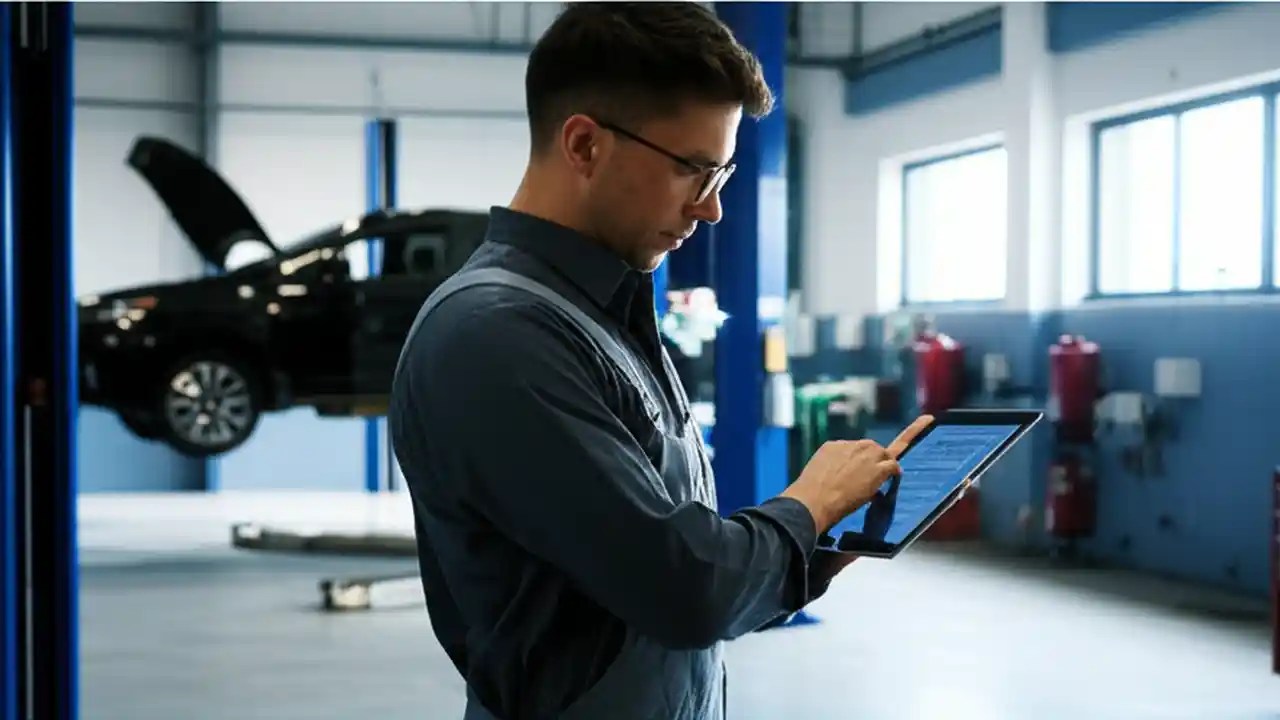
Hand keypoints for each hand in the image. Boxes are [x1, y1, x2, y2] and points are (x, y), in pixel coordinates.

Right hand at [781, 415, 933, 533]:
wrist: (814, 501)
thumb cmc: (809, 495)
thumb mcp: (816, 474)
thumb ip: (829, 471)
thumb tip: (836, 481)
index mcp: (831, 447)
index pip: (851, 448)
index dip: (857, 459)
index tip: (858, 469)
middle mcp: (849, 446)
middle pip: (869, 446)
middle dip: (872, 458)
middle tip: (874, 473)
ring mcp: (865, 456)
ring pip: (883, 453)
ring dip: (884, 463)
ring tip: (885, 476)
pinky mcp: (877, 469)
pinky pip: (892, 465)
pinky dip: (894, 472)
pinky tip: (893, 480)